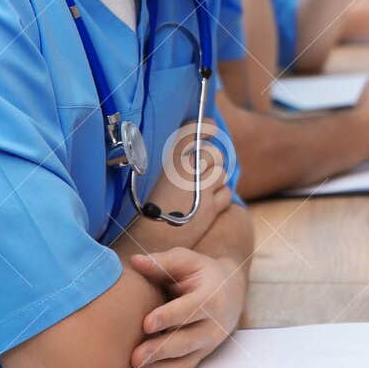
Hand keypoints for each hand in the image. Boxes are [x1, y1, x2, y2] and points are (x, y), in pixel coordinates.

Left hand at [126, 247, 247, 367]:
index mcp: (212, 297)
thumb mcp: (187, 260)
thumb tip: (135, 261)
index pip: (192, 309)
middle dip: (160, 350)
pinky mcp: (201, 356)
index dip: (170, 317)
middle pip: (187, 341)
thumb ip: (162, 262)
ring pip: (184, 361)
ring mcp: (208, 344)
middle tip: (135, 357)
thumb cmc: (202, 273)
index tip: (147, 323)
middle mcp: (214, 325)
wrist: (230, 291)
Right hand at [133, 126, 232, 244]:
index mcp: (169, 159)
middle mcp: (187, 170)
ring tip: (202, 188)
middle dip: (212, 159)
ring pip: (222, 173)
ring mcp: (200, 189)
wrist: (146, 240)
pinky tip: (208, 202)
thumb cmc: (142, 210)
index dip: (206, 127)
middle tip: (202, 168)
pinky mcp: (210, 208)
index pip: (196, 130)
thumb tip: (189, 150)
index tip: (209, 128)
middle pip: (214, 153)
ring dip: (216, 179)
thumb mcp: (149, 177)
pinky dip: (220, 196)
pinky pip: (226, 193)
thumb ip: (170, 162)